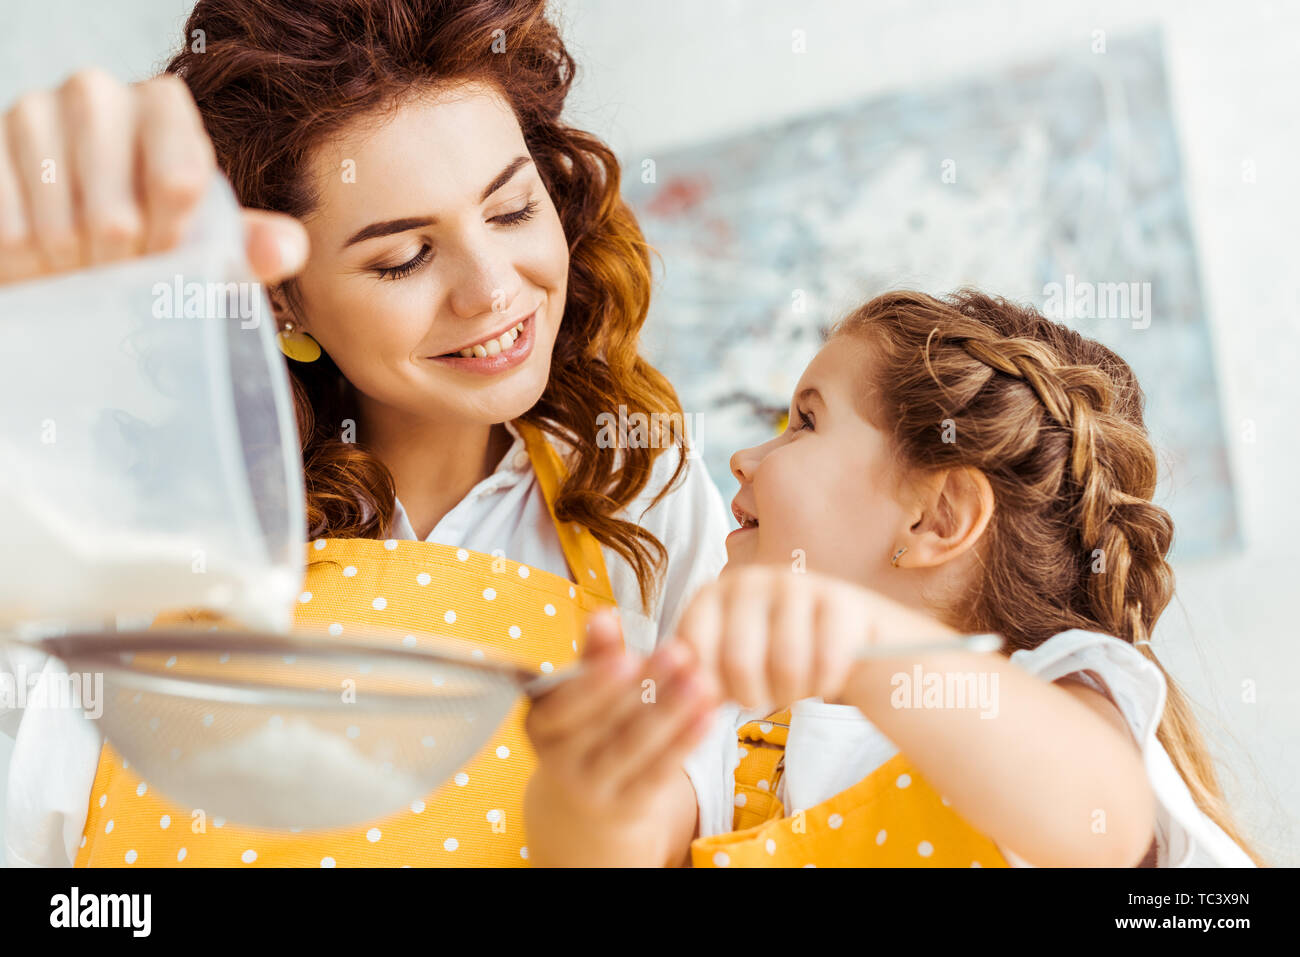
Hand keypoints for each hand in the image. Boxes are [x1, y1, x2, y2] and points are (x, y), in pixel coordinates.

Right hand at [0, 68, 307, 285]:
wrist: (59, 241)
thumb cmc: (142, 236)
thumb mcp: (204, 243)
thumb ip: (249, 245)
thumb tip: (287, 250)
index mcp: (162, 105)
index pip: (181, 172)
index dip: (174, 232)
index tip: (168, 252)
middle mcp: (98, 93)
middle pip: (118, 207)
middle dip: (123, 258)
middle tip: (120, 265)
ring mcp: (34, 111)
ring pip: (63, 222)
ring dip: (75, 262)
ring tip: (81, 260)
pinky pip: (11, 224)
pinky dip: (29, 256)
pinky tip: (38, 250)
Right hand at [523, 608, 714, 864]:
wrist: (581, 814)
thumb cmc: (585, 735)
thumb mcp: (578, 700)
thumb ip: (593, 658)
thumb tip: (604, 614)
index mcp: (541, 726)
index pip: (564, 705)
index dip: (594, 681)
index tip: (627, 654)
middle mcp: (560, 762)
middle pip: (604, 724)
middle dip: (644, 686)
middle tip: (678, 651)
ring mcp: (592, 790)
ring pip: (632, 749)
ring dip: (671, 712)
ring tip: (702, 681)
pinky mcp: (626, 808)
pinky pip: (658, 773)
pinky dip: (685, 743)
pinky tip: (709, 716)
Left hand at [673, 565, 959, 710]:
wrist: (846, 641)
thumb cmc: (774, 658)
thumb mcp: (725, 663)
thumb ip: (691, 675)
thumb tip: (653, 696)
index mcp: (709, 595)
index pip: (692, 654)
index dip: (708, 691)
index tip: (724, 698)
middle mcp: (748, 580)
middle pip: (739, 664)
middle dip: (754, 696)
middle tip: (764, 698)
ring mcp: (795, 584)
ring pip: (786, 667)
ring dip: (792, 693)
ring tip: (793, 688)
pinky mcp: (840, 599)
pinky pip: (827, 664)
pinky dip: (826, 684)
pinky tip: (826, 677)